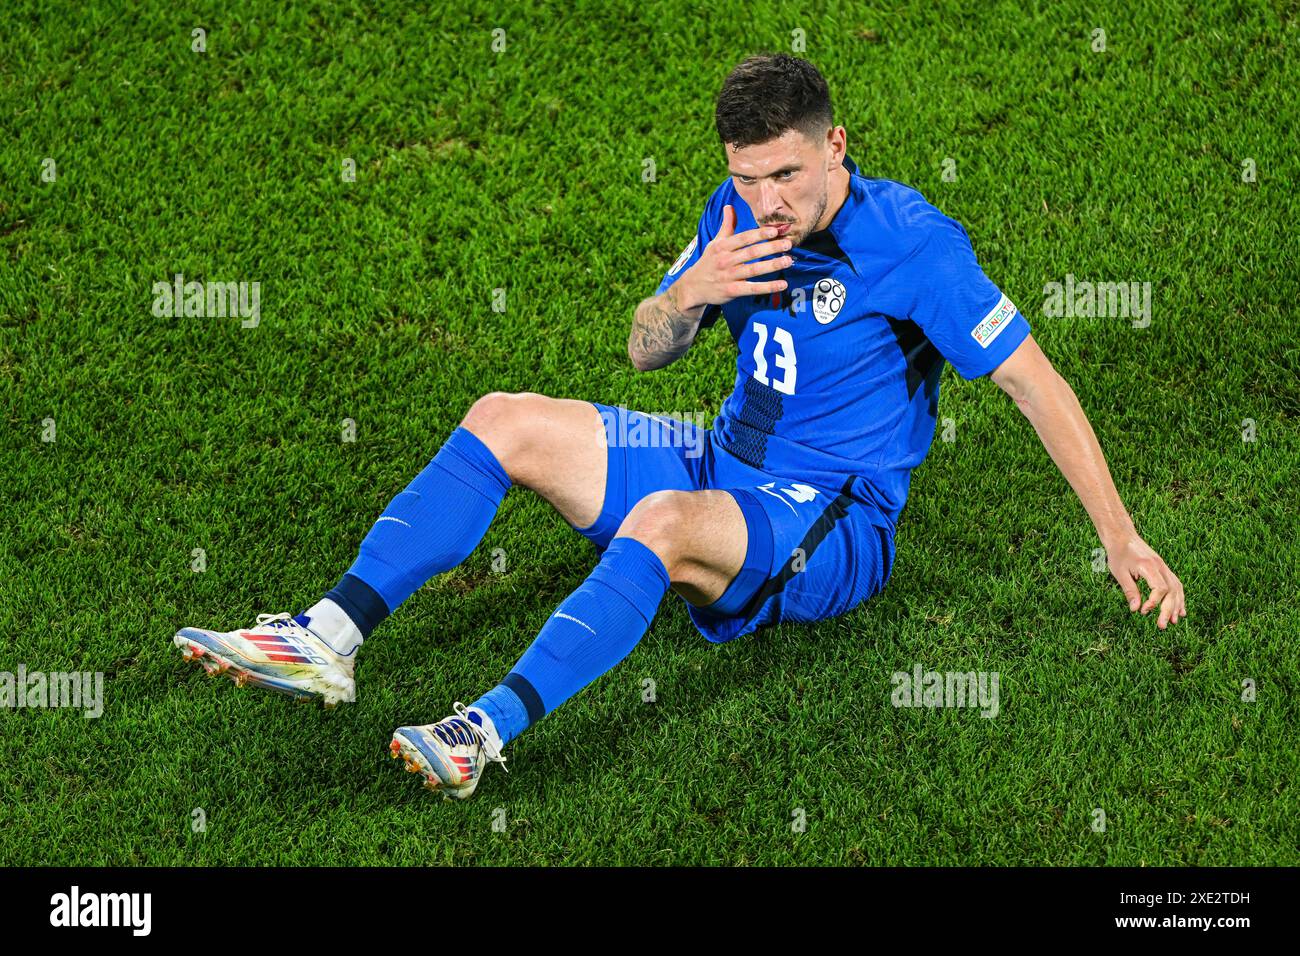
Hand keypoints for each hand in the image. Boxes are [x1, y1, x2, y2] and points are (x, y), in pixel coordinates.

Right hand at [676, 204, 791, 308]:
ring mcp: (729, 276)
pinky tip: (783, 284)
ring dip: (772, 265)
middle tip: (788, 244)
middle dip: (771, 247)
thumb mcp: (715, 243)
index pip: (743, 238)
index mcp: (722, 247)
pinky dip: (768, 287)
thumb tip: (729, 206)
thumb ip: (726, 226)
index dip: (759, 234)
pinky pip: (753, 289)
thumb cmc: (708, 262)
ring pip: (754, 270)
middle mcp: (725, 260)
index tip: (774, 231)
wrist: (693, 287)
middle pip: (751, 253)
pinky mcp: (732, 291)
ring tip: (789, 261)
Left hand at [1106, 535, 1185, 628]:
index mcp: (1149, 566)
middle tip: (1162, 626)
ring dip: (1177, 605)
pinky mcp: (1164, 569)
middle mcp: (1161, 566)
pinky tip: (1179, 610)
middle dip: (1168, 610)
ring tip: (1174, 621)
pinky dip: (1178, 598)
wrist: (1122, 537)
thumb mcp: (1119, 573)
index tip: (1143, 611)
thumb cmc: (1118, 554)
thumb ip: (1129, 590)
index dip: (1154, 602)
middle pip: (1172, 590)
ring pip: (1177, 588)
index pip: (1160, 588)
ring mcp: (1164, 567)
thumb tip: (1136, 609)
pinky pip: (1175, 584)